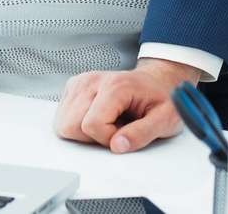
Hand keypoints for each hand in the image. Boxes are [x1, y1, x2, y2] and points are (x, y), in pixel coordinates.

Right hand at [53, 57, 200, 152]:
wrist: (157, 81)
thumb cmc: (161, 99)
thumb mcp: (164, 120)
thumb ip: (141, 134)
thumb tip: (117, 146)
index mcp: (115, 86)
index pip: (91, 125)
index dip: (108, 138)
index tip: (125, 132)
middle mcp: (93, 80)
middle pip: (70, 125)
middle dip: (92, 137)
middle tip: (116, 128)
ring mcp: (81, 82)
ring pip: (63, 123)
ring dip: (84, 131)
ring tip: (108, 122)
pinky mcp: (74, 87)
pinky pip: (63, 116)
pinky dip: (78, 123)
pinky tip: (98, 116)